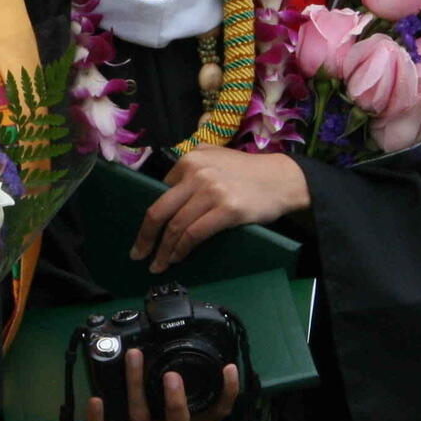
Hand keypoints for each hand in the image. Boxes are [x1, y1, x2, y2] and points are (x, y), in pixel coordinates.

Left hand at [85, 348, 241, 420]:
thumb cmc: (163, 413)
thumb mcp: (184, 401)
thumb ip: (194, 381)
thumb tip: (204, 345)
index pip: (217, 413)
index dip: (227, 394)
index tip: (227, 368)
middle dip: (175, 403)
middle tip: (172, 375)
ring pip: (141, 418)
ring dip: (136, 386)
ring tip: (134, 356)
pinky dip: (98, 420)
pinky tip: (95, 399)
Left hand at [129, 148, 311, 274]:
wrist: (283, 179)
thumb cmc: (249, 171)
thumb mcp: (216, 155)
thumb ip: (192, 164)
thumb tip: (167, 187)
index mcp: (190, 160)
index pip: (160, 193)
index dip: (152, 217)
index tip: (147, 233)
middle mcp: (197, 173)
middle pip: (159, 211)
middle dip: (145, 237)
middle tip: (137, 254)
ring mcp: (211, 191)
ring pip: (176, 226)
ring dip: (163, 250)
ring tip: (158, 264)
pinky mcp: (227, 209)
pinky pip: (194, 234)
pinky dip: (181, 250)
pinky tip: (177, 258)